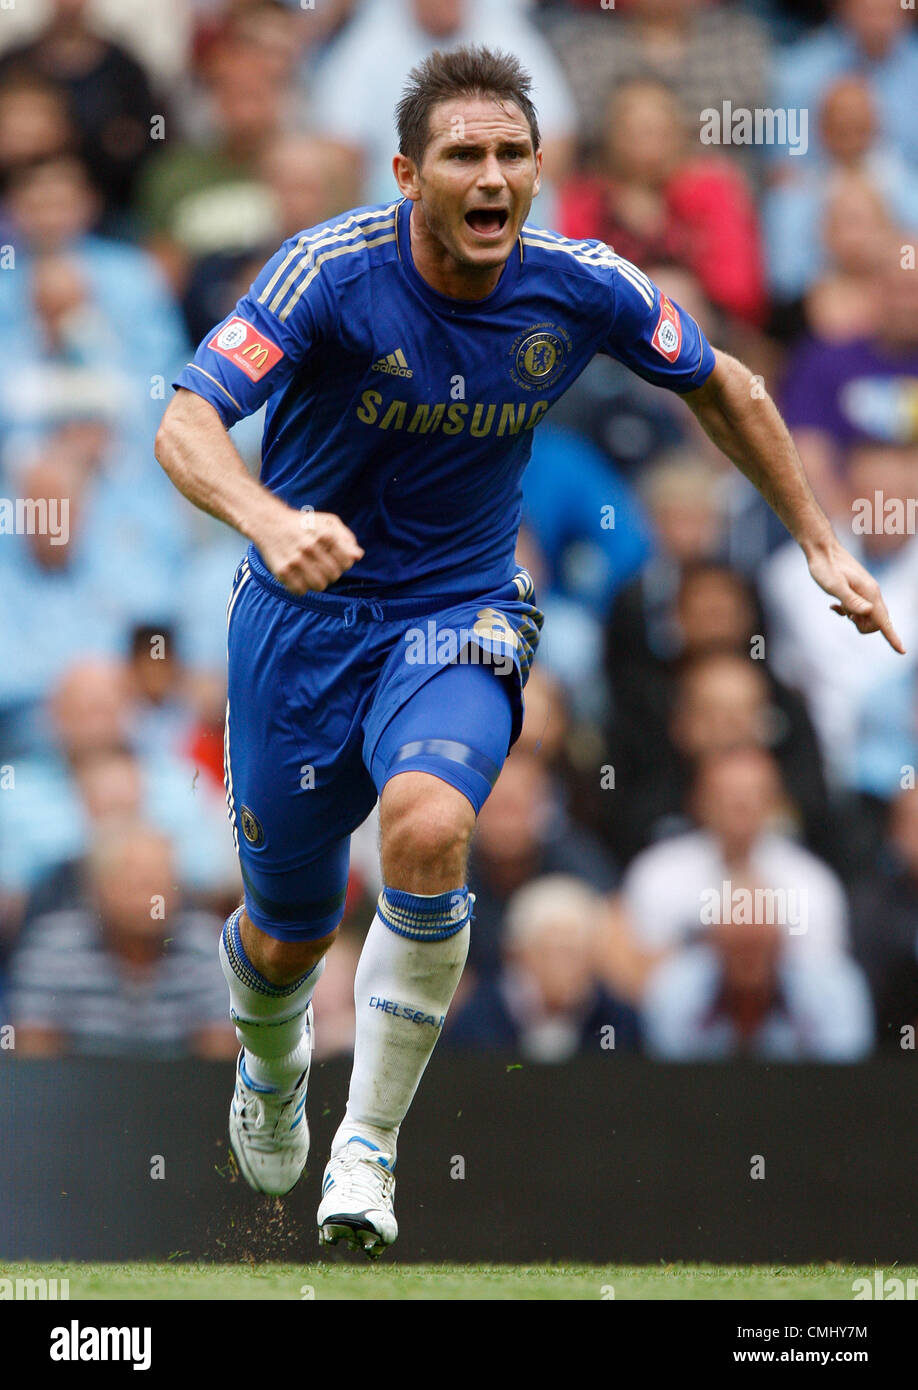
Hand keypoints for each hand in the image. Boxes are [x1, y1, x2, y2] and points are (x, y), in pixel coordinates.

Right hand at [256, 506, 363, 594]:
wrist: (269, 522)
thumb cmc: (303, 523)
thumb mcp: (327, 522)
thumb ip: (346, 538)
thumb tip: (358, 556)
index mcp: (324, 535)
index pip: (346, 563)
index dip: (343, 564)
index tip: (335, 560)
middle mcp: (310, 547)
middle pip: (334, 576)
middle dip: (331, 573)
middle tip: (322, 566)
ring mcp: (295, 560)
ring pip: (319, 586)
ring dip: (317, 582)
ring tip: (312, 572)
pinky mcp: (282, 571)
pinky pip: (300, 591)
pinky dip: (302, 587)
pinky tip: (299, 577)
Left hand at [806, 536, 904, 653]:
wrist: (822, 549)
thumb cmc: (825, 567)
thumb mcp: (834, 586)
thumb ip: (851, 600)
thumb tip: (868, 612)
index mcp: (870, 593)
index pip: (884, 621)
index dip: (892, 637)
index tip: (902, 652)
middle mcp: (872, 593)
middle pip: (876, 623)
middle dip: (861, 625)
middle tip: (844, 614)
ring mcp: (866, 592)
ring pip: (866, 617)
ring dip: (853, 618)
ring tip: (838, 606)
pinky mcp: (858, 591)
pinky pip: (858, 610)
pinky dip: (847, 612)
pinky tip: (834, 606)